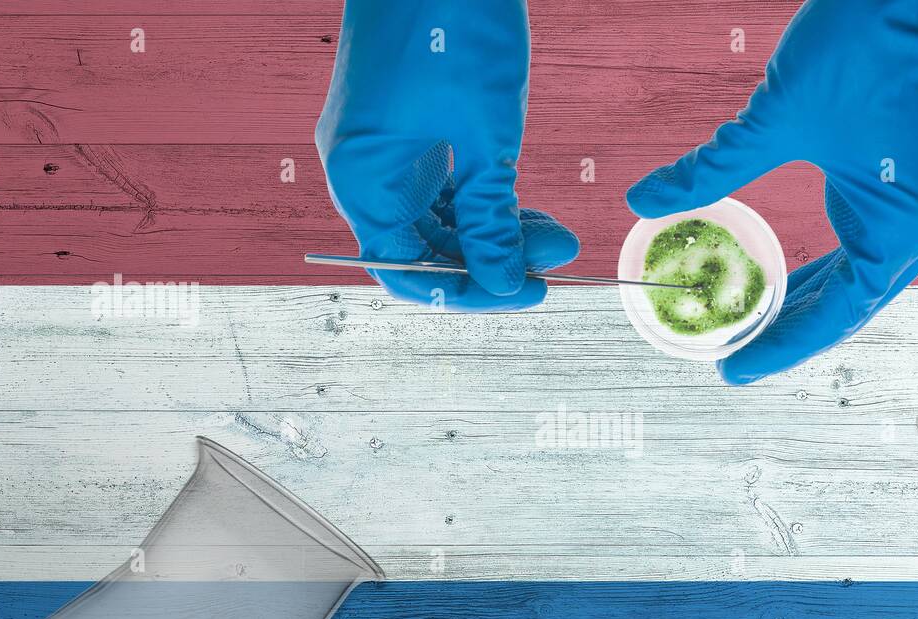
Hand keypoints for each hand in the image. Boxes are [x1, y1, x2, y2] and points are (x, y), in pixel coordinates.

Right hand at [316, 0, 578, 310]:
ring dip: (492, 230)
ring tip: (554, 232)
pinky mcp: (400, 127)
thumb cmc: (452, 25)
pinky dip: (479, 198)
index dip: (468, 293)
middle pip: (423, 248)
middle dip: (492, 258)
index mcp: (363, 181)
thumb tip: (503, 284)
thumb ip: (491, 219)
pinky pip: (436, 184)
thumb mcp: (486, 138)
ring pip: (435, 218)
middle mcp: (360, 170)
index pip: (408, 272)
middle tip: (557, 258)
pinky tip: (523, 204)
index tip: (527, 292)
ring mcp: (379, 147)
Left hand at [627, 0, 917, 382]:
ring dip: (809, 302)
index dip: (781, 347)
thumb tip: (643, 199)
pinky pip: (867, 246)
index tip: (732, 370)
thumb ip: (710, 169)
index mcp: (900, 227)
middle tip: (734, 357)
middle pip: (850, 306)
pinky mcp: (913, 185)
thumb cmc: (856, 47)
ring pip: (860, 279)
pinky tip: (788, 279)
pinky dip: (828, 267)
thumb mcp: (772, 119)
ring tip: (754, 326)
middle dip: (790, 332)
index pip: (836, 314)